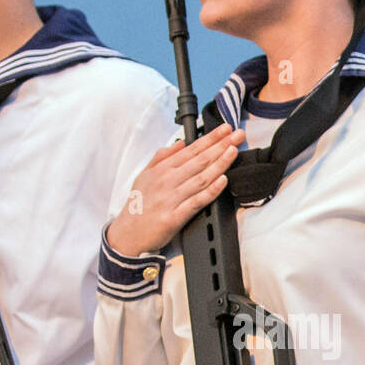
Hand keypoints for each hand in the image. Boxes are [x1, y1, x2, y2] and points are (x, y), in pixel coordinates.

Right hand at [105, 124, 243, 256]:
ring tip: (233, 151)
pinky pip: (196, 202)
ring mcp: (171, 199)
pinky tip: (223, 181)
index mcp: (162, 170)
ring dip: (220, 163)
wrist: (127, 234)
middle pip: (199, 160)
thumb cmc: (138, 205)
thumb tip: (180, 143)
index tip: (225, 129)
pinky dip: (211, 191)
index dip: (210, 138)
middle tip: (237, 135)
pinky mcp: (174, 217)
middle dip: (220, 145)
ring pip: (201, 178)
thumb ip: (161, 157)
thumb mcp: (144, 175)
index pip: (191, 150)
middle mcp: (167, 181)